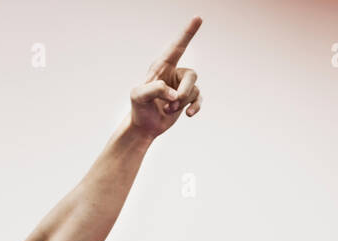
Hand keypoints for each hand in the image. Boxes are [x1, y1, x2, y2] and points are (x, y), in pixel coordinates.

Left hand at [129, 17, 202, 138]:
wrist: (144, 125)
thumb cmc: (138, 107)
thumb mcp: (138, 96)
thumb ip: (154, 89)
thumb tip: (175, 94)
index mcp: (161, 66)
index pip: (177, 46)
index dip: (187, 33)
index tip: (198, 18)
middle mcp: (174, 73)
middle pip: (191, 75)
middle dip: (184, 92)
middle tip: (171, 103)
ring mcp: (181, 86)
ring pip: (194, 89)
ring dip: (183, 103)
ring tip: (168, 109)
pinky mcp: (187, 99)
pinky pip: (199, 99)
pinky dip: (196, 107)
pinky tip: (189, 115)